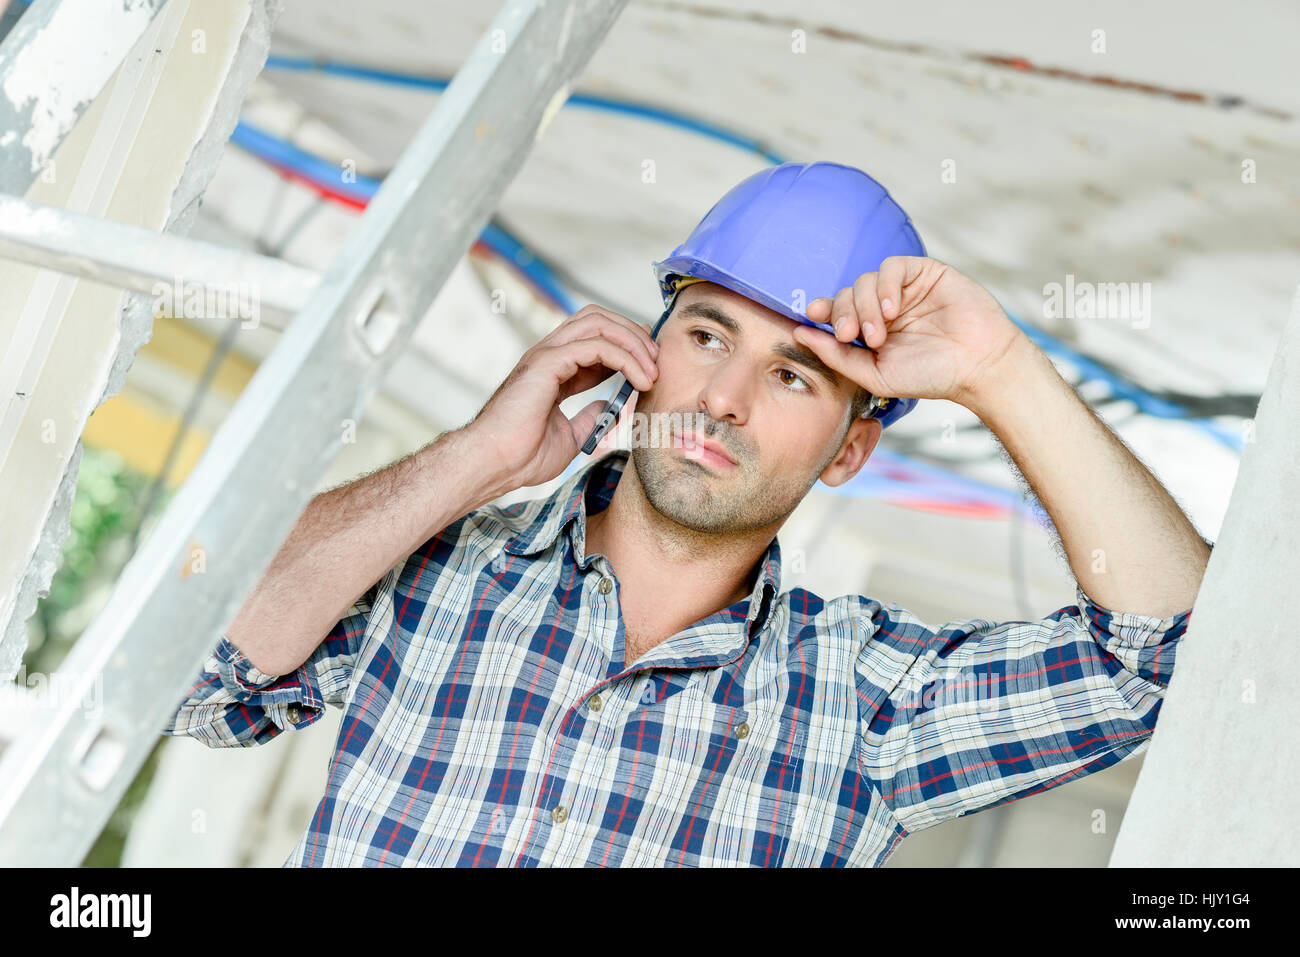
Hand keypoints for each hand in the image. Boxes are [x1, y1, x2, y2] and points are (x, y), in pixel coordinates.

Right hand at [464, 304, 659, 489]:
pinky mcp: (548, 362)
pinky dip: (625, 357)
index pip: (594, 338)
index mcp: (552, 368)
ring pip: (599, 324)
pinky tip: (640, 379)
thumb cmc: (522, 455)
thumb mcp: (570, 436)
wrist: (495, 464)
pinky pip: (597, 346)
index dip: (626, 344)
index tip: (651, 364)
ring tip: (653, 369)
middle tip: (656, 361)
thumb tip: (609, 405)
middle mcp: (548, 354)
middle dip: (632, 333)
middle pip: (598, 319)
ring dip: (633, 342)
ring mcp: (546, 354)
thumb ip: (589, 416)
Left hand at [796, 256, 1028, 409]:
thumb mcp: (874, 374)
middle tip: (854, 336)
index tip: (812, 317)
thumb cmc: (930, 375)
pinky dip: (884, 286)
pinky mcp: (924, 273)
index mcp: (869, 331)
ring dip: (864, 306)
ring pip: (864, 280)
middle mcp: (883, 308)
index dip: (821, 311)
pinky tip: (892, 310)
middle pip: (845, 294)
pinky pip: (891, 267)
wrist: (977, 365)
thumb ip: (837, 355)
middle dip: (843, 314)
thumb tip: (799, 333)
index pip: (836, 312)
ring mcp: (903, 290)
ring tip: (879, 334)